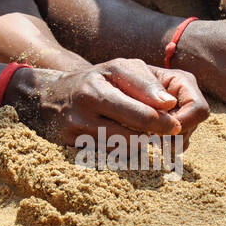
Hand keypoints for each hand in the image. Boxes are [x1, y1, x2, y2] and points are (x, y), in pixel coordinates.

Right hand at [11, 58, 208, 145]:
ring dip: (141, 144)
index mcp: (104, 76)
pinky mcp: (71, 142)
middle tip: (172, 136)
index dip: (163, 115)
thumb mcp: (117, 70)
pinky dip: (122, 153)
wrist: (48, 96)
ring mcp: (78, 121)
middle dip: (158, 132)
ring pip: (124, 143)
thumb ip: (146, 83)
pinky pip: (107, 154)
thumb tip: (170, 106)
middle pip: (135, 122)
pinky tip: (125, 146)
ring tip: (148, 139)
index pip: (141, 97)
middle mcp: (89, 96)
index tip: (177, 125)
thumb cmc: (95, 82)